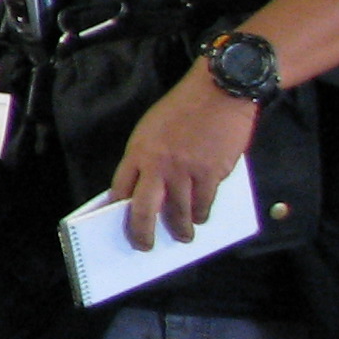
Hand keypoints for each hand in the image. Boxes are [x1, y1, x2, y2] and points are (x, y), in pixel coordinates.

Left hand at [110, 69, 258, 249]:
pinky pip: (204, 202)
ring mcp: (185, 171)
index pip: (120, 189)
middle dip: (142, 234)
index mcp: (138, 152)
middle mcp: (158, 165)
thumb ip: (147, 156)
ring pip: (178, 212)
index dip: (119, 210)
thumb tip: (149, 185)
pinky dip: (202, 213)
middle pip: (143, 210)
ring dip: (180, 229)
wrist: (218, 91)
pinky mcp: (211, 173)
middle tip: (145, 247)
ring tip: (183, 237)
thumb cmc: (184, 107)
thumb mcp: (151, 128)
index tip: (121, 223)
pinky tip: (202, 217)